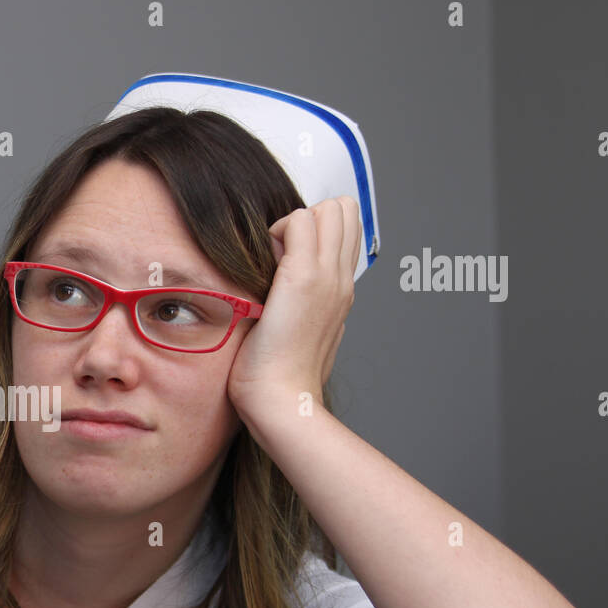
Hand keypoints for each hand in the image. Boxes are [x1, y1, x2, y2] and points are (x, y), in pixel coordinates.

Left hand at [225, 196, 360, 416]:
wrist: (283, 399)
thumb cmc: (281, 375)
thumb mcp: (300, 333)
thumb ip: (303, 306)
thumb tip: (283, 289)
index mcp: (341, 291)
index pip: (346, 228)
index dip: (317, 227)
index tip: (289, 255)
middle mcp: (341, 279)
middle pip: (343, 209)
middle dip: (308, 217)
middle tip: (280, 252)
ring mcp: (328, 276)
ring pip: (326, 209)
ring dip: (292, 222)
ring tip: (272, 261)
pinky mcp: (304, 278)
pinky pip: (299, 220)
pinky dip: (275, 232)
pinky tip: (262, 268)